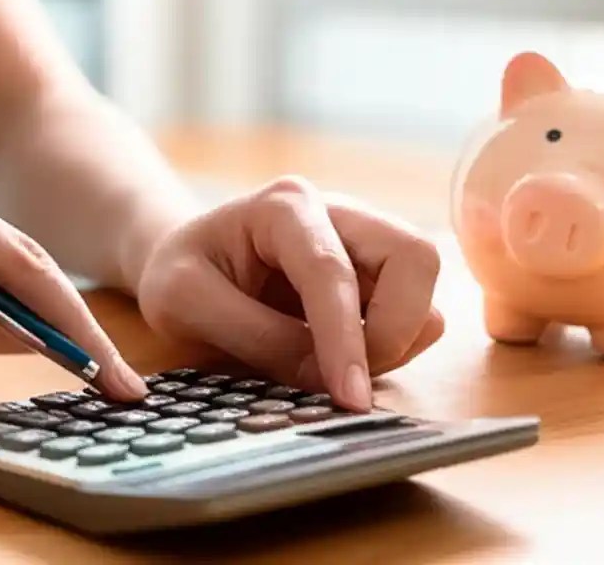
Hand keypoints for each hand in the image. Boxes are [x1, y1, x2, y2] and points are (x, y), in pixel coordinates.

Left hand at [136, 177, 443, 411]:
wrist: (183, 266)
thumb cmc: (178, 277)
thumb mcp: (185, 305)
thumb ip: (255, 337)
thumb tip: (326, 379)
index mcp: (283, 206)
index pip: (330, 270)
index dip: (344, 337)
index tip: (348, 397)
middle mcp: (339, 212)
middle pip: (415, 258)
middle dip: (393, 329)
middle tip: (346, 380)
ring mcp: (365, 244)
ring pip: (424, 288)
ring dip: (395, 342)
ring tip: (334, 371)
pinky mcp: (378, 279)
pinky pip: (416, 316)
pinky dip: (394, 348)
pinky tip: (341, 360)